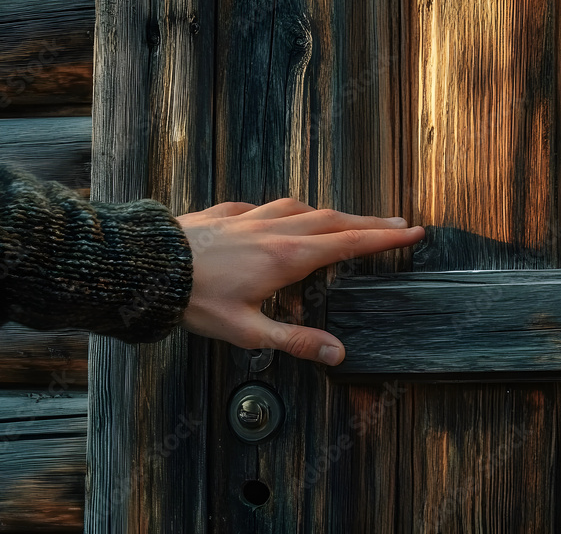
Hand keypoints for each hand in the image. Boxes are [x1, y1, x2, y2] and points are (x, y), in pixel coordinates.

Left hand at [176, 198, 423, 364]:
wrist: (149, 266)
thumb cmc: (195, 298)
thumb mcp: (248, 331)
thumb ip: (294, 341)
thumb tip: (336, 353)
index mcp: (288, 257)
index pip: (350, 243)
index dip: (384, 239)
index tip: (411, 232)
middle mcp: (276, 230)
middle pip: (335, 220)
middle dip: (369, 223)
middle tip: (396, 223)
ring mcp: (252, 216)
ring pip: (304, 208)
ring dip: (332, 213)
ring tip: (346, 219)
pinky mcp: (229, 213)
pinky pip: (269, 206)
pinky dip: (289, 210)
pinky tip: (284, 215)